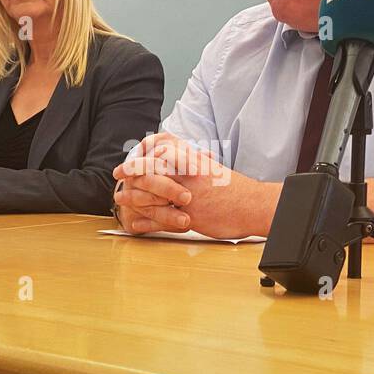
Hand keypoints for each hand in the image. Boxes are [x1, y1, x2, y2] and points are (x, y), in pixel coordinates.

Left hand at [112, 133, 276, 238]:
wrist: (255, 206)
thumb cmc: (236, 190)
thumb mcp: (213, 170)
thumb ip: (195, 163)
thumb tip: (184, 155)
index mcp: (195, 162)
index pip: (163, 150)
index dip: (144, 152)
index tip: (133, 156)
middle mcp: (190, 175)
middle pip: (153, 169)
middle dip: (132, 171)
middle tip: (118, 174)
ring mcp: (190, 195)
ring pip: (154, 194)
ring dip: (134, 197)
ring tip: (120, 200)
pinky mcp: (192, 216)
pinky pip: (163, 219)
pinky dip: (147, 222)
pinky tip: (135, 223)